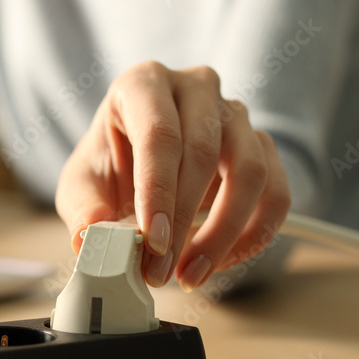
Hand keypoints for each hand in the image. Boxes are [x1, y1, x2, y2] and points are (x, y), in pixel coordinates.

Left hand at [55, 62, 290, 291]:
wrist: (136, 164)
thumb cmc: (110, 165)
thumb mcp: (82, 185)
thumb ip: (83, 210)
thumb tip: (90, 238)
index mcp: (144, 83)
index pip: (159, 133)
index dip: (158, 190)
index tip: (152, 240)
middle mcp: (196, 88)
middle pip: (204, 152)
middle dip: (184, 221)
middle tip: (160, 269)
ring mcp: (236, 115)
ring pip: (250, 172)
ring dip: (223, 233)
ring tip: (189, 274)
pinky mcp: (262, 148)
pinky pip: (276, 193)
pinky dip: (253, 236)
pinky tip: (220, 262)